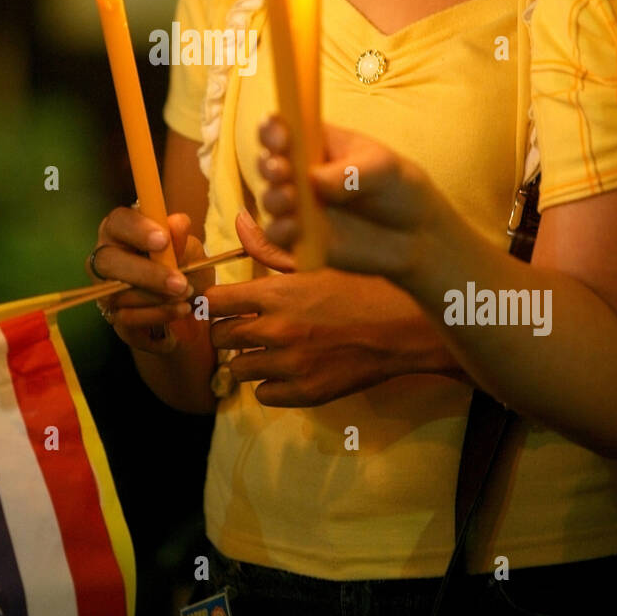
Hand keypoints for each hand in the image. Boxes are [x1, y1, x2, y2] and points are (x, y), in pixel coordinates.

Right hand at [87, 205, 212, 355]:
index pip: (118, 222)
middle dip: (146, 273)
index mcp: (120, 230)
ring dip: (157, 297)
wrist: (186, 301)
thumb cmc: (181, 263)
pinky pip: (127, 318)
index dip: (138, 230)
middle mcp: (104, 257)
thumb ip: (181, 238)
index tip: (163, 240)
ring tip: (187, 295)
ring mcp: (103, 289)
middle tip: (180, 282)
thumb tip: (179, 223)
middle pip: (108, 261)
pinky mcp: (112, 316)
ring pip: (117, 293)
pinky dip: (157, 315)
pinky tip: (180, 310)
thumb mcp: (188, 249)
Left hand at [204, 206, 458, 405]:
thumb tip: (239, 221)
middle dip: (228, 331)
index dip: (213, 303)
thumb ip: (269, 249)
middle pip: (220, 337)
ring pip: (237, 369)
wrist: (404, 328)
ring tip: (269, 349)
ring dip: (248, 359)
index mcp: (276, 294)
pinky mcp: (305, 393)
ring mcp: (290, 365)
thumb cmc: (362, 287)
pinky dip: (270, 383)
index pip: (214, 303)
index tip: (222, 305)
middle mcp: (276, 330)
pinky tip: (288, 369)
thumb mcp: (316, 261)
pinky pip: (262, 395)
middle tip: (246, 328)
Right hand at [257, 115, 448, 283]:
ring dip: (274, 197)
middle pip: (267, 162)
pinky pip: (278, 235)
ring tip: (293, 200)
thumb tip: (314, 182)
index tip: (282, 137)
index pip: (281, 128)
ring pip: (269, 199)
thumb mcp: (383, 168)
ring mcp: (299, 207)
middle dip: (269, 165)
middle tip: (285, 171)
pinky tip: (294, 228)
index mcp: (315, 143)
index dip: (272, 129)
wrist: (417, 235)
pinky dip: (279, 231)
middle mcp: (300, 172)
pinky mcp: (301, 239)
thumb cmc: (398, 187)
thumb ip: (350, 172)